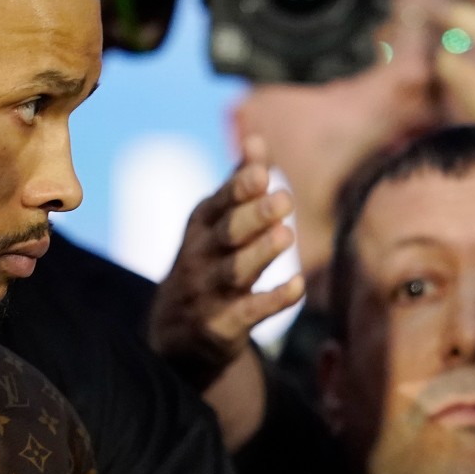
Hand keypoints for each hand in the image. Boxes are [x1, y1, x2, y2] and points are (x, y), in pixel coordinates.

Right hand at [149, 135, 305, 389]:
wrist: (176, 334)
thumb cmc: (207, 263)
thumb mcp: (215, 225)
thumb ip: (238, 186)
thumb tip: (257, 139)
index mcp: (200, 227)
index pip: (218, 204)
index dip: (239, 188)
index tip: (263, 171)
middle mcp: (199, 257)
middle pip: (226, 234)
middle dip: (253, 216)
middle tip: (285, 199)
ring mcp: (208, 293)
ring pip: (234, 272)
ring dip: (260, 254)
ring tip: (287, 236)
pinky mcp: (221, 327)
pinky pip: (249, 313)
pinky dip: (273, 300)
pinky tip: (298, 286)